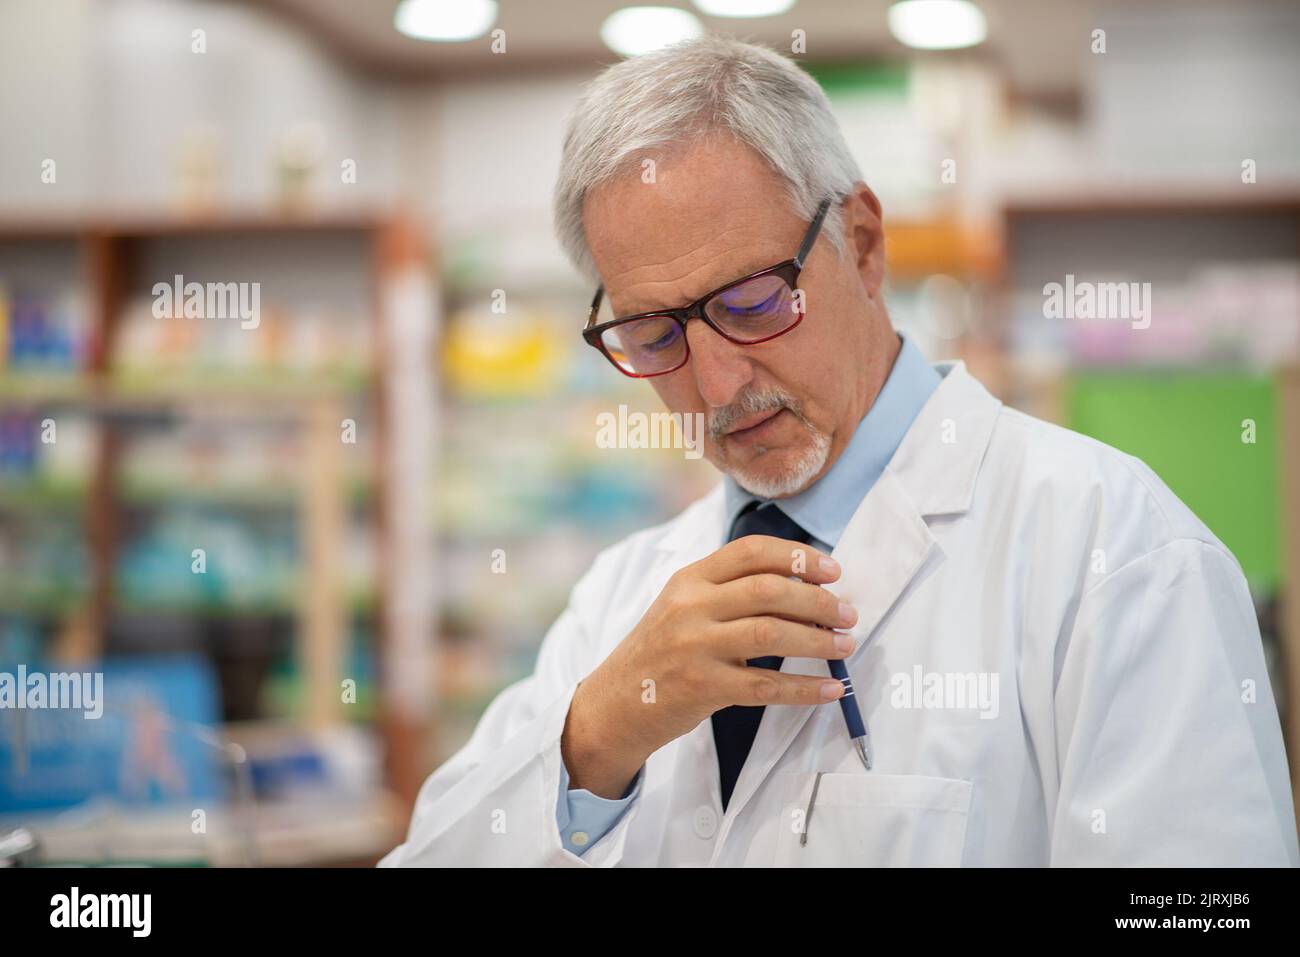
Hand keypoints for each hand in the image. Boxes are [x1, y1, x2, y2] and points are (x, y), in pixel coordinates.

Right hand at [561, 534, 856, 797]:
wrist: (614, 703)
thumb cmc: (660, 651)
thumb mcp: (683, 606)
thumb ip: (730, 591)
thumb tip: (806, 589)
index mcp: (689, 578)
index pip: (751, 551)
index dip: (798, 557)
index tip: (833, 571)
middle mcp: (690, 606)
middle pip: (769, 590)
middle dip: (819, 601)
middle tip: (847, 614)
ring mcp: (694, 646)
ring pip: (772, 634)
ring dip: (818, 640)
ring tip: (845, 646)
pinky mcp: (702, 687)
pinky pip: (767, 687)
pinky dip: (806, 688)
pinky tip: (831, 688)